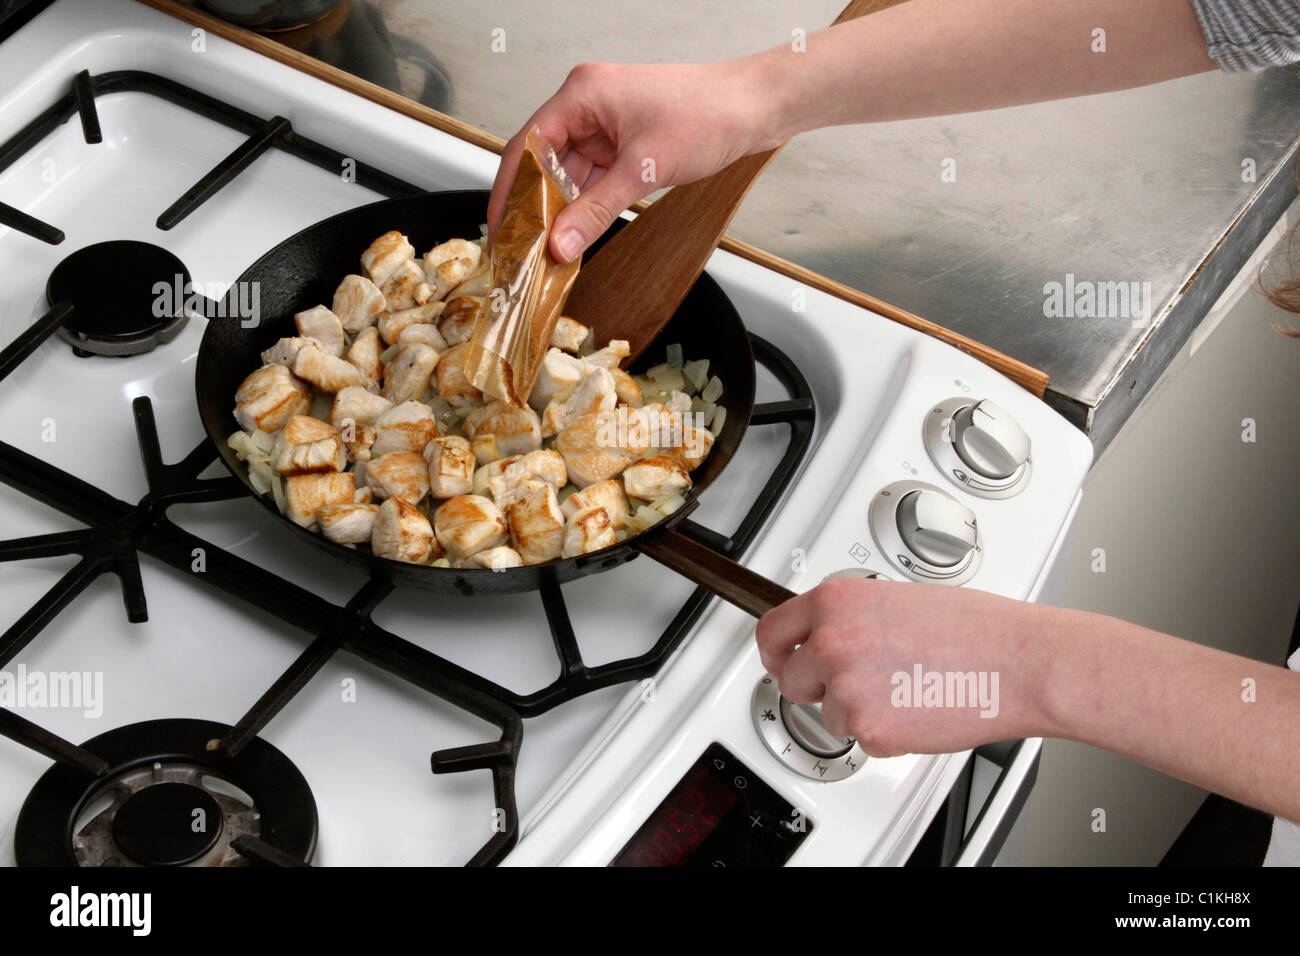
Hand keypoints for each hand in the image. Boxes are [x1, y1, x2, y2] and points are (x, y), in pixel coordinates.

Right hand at [486, 59, 782, 263]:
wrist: (753, 109)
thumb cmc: (708, 115)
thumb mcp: (644, 171)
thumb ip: (596, 211)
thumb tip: (560, 243)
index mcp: (581, 93)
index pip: (526, 145)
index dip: (508, 190)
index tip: (500, 227)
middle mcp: (587, 105)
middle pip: (542, 162)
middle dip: (533, 206)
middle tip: (521, 248)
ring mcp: (604, 125)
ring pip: (566, 174)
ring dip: (558, 211)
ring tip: (546, 249)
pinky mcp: (622, 143)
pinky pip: (590, 179)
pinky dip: (582, 206)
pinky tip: (574, 234)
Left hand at [755, 578, 1060, 756]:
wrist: (1018, 663)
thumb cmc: (974, 629)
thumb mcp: (894, 598)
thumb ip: (849, 617)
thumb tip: (824, 634)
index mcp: (836, 603)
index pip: (772, 632)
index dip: (774, 652)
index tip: (778, 659)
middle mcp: (833, 643)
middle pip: (789, 679)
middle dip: (815, 685)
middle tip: (855, 682)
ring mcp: (848, 689)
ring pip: (828, 714)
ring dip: (857, 709)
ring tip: (906, 687)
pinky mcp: (870, 731)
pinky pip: (861, 739)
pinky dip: (885, 732)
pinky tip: (917, 707)